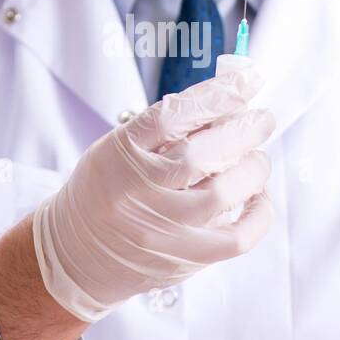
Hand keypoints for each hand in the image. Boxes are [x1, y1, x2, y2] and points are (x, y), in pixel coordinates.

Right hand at [32, 62, 274, 321]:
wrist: (76, 255)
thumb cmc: (105, 192)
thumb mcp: (117, 148)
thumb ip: (166, 127)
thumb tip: (231, 102)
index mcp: (121, 155)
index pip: (173, 115)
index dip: (218, 93)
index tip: (247, 80)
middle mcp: (140, 192)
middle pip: (203, 153)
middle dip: (245, 130)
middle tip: (263, 119)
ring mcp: (163, 229)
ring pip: (225, 192)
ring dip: (253, 168)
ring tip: (256, 159)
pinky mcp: (184, 259)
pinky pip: (238, 237)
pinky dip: (259, 212)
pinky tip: (258, 196)